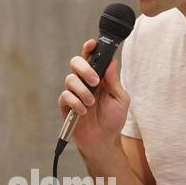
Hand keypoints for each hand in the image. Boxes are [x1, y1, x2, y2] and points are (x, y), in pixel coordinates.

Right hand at [58, 38, 128, 152]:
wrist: (104, 140)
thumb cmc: (113, 119)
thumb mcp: (120, 99)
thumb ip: (113, 80)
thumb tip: (111, 61)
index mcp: (98, 78)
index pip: (91, 58)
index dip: (89, 48)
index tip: (92, 44)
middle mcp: (84, 82)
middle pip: (75, 62)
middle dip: (84, 69)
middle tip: (95, 82)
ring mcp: (74, 93)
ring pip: (70, 80)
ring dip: (82, 91)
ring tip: (91, 104)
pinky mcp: (66, 106)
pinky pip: (65, 96)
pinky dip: (75, 103)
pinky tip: (84, 112)